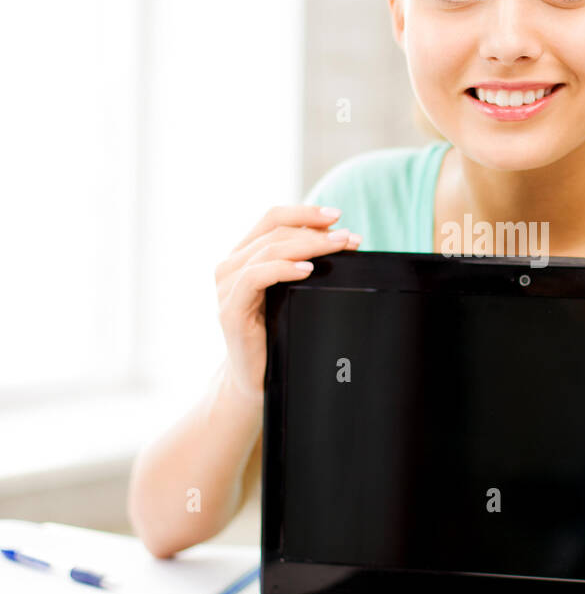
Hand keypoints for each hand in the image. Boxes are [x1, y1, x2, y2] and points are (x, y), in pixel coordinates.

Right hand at [215, 204, 360, 402]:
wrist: (256, 381)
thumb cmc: (278, 336)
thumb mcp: (294, 293)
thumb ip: (306, 264)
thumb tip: (347, 240)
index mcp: (244, 256)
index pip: (272, 219)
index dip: (305, 212)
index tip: (338, 215)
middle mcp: (230, 267)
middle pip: (274, 232)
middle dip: (316, 232)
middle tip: (349, 238)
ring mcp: (226, 288)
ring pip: (268, 250)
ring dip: (308, 246)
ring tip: (338, 248)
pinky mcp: (230, 310)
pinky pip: (256, 277)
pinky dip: (283, 268)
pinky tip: (308, 269)